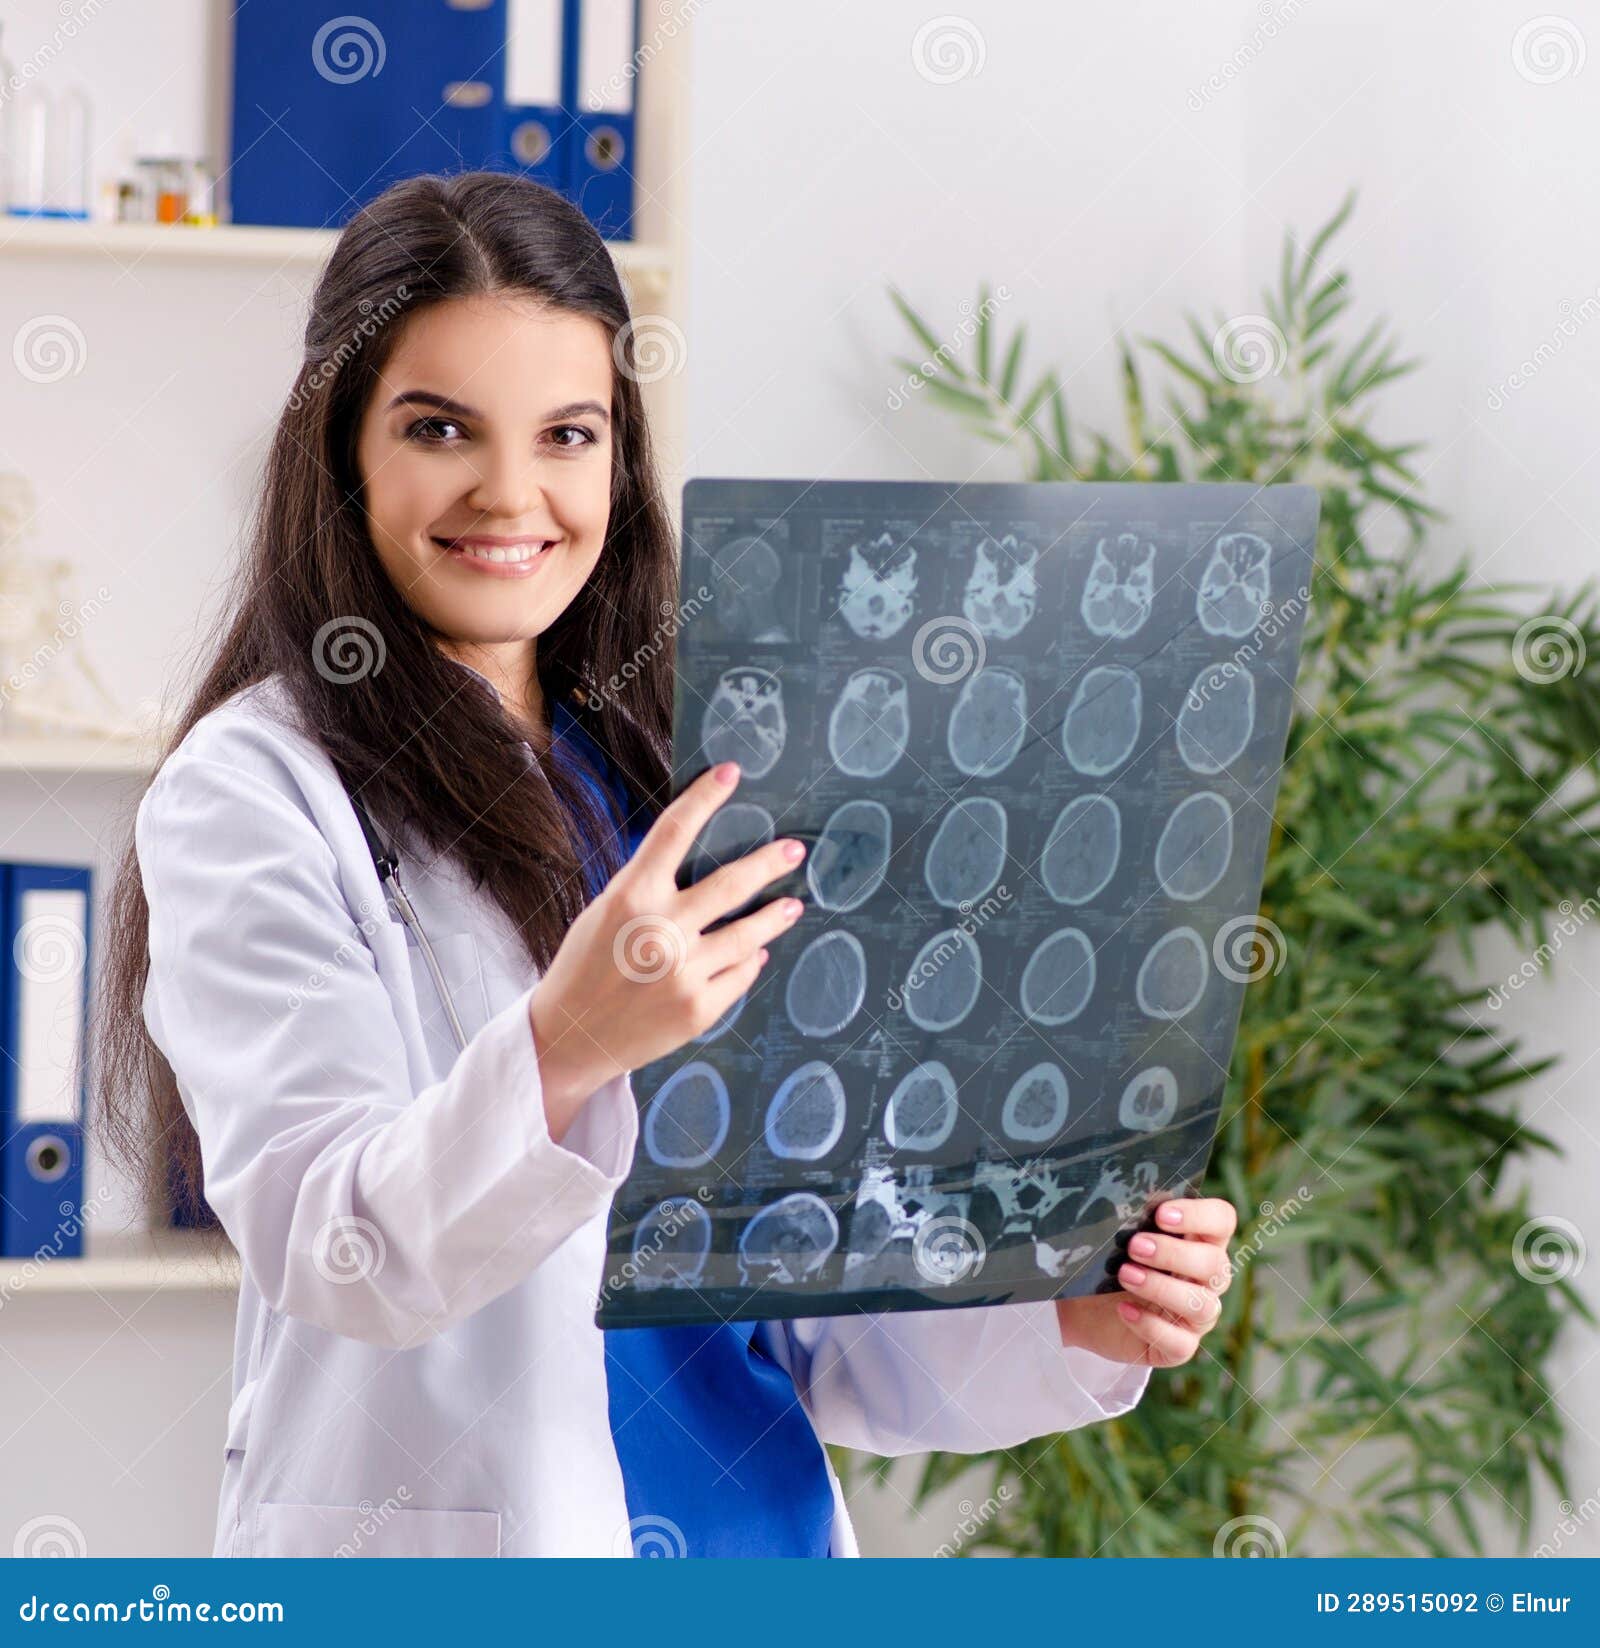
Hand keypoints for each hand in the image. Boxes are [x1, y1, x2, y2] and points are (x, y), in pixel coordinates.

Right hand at [529, 761, 805, 1131]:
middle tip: (794, 850)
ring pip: (749, 934)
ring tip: (793, 904)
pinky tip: (754, 952)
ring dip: (775, 916)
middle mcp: (660, 931)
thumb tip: (701, 861)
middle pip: (732, 884)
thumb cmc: (587, 966)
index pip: (673, 831)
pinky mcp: (699, 1008)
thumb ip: (650, 887)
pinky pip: (739, 973)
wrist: (571, 1036)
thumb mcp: (607, 912)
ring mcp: (684, 972)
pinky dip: (748, 960)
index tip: (731, 773)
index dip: (705, 797)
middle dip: (769, 862)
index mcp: (630, 896)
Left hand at [1054, 1197, 1236, 1367]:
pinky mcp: (1178, 1347)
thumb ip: (1128, 1218)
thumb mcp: (1114, 1236)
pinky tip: (1124, 1309)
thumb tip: (1119, 1198)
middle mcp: (1206, 1279)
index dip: (1200, 1216)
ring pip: (1203, 1306)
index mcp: (1199, 1240)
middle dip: (1174, 1254)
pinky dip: (1151, 1325)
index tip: (1162, 1214)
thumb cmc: (1106, 1260)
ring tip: (1125, 1275)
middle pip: (1215, 1265)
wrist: (1081, 1306)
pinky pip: (1180, 1344)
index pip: (1222, 1220)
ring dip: (1163, 1288)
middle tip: (1135, 1246)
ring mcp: (1195, 1316)